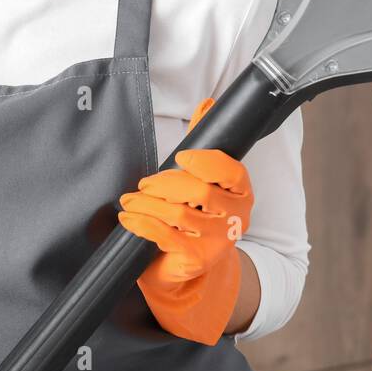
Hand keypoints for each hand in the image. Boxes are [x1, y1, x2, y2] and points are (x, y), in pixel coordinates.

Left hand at [117, 97, 253, 344]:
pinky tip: (129, 218)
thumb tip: (207, 103)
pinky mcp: (197, 259)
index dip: (206, 162)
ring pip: (179, 214)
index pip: (231, 171)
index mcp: (242, 192)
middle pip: (200, 192)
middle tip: (144, 183)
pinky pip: (165, 235)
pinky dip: (142, 223)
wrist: (186, 266)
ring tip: (130, 200)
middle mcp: (237, 217)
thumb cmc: (193, 216)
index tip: (181, 157)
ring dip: (148, 203)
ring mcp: (219, 241)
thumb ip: (204, 142)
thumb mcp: (202, 178)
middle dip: (166, 183)